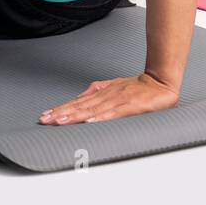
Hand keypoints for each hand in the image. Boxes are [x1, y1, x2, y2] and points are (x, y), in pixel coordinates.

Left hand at [38, 72, 179, 124]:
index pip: (78, 103)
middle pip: (81, 106)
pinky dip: (101, 118)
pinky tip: (89, 122)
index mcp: (102, 93)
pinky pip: (114, 113)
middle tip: (45, 120)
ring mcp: (118, 100)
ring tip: (60, 121)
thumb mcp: (114, 87)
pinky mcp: (131, 106)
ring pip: (93, 110)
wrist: (160, 82)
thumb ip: (97, 92)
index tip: (45, 115)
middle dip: (61, 114)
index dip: (61, 109)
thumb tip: (79, 98)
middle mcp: (107, 96)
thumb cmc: (137, 88)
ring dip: (75, 116)